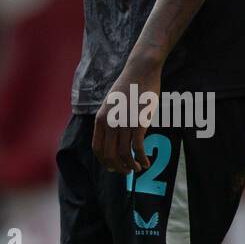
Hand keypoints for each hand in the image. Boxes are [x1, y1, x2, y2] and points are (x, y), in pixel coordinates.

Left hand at [91, 53, 163, 174]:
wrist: (140, 71)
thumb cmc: (128, 87)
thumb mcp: (112, 105)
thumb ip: (110, 121)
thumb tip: (113, 138)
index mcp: (100, 119)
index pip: (98, 149)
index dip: (105, 162)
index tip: (113, 168)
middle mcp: (109, 123)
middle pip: (110, 156)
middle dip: (118, 168)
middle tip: (127, 172)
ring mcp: (123, 124)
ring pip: (124, 155)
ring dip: (131, 166)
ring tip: (138, 168)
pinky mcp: (138, 123)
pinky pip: (138, 149)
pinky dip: (142, 159)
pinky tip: (146, 162)